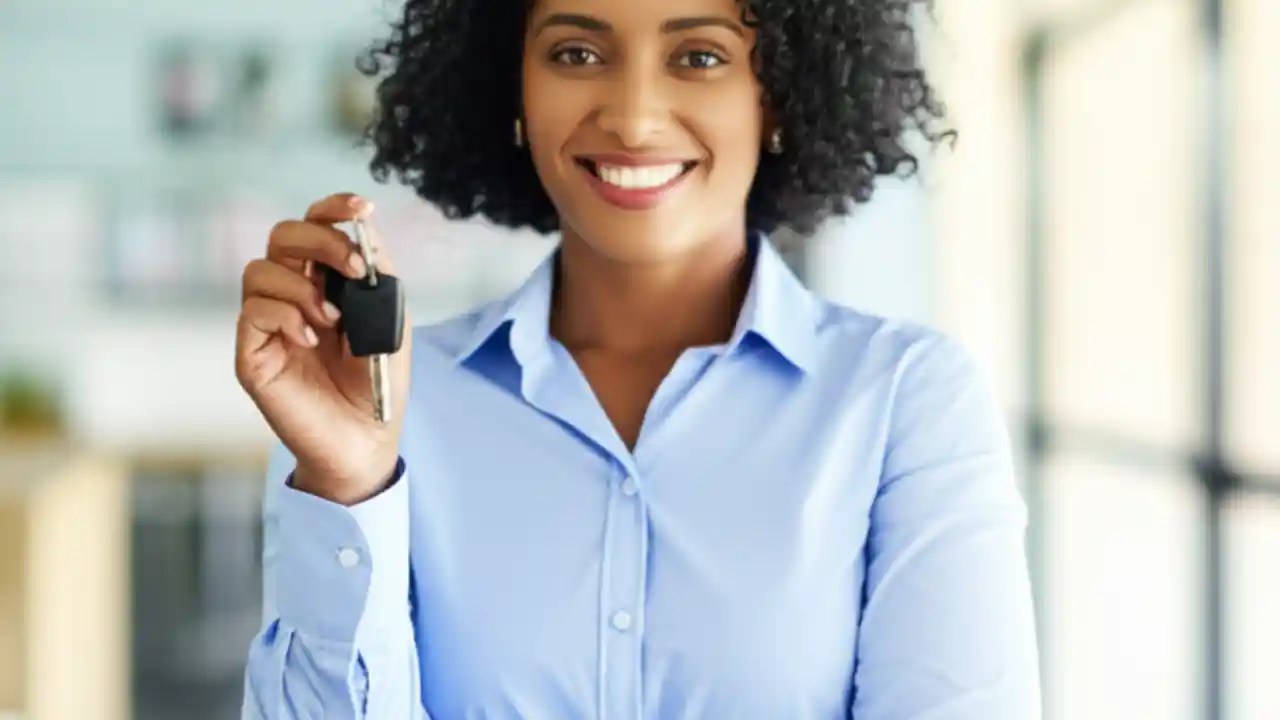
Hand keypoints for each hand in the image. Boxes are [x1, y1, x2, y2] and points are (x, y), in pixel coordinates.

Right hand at [235, 193, 411, 504]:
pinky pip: (252, 310)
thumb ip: (377, 277)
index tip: (361, 208)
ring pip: (261, 270)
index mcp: (325, 280)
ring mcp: (267, 322)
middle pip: (283, 235)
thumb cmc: (377, 381)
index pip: (315, 225)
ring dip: (303, 287)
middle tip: (353, 269)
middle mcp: (291, 293)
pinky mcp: (251, 351)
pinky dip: (284, 314)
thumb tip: (364, 234)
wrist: (366, 437)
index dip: (332, 208)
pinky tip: (309, 338)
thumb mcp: (390, 322)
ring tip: (332, 321)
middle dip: (320, 240)